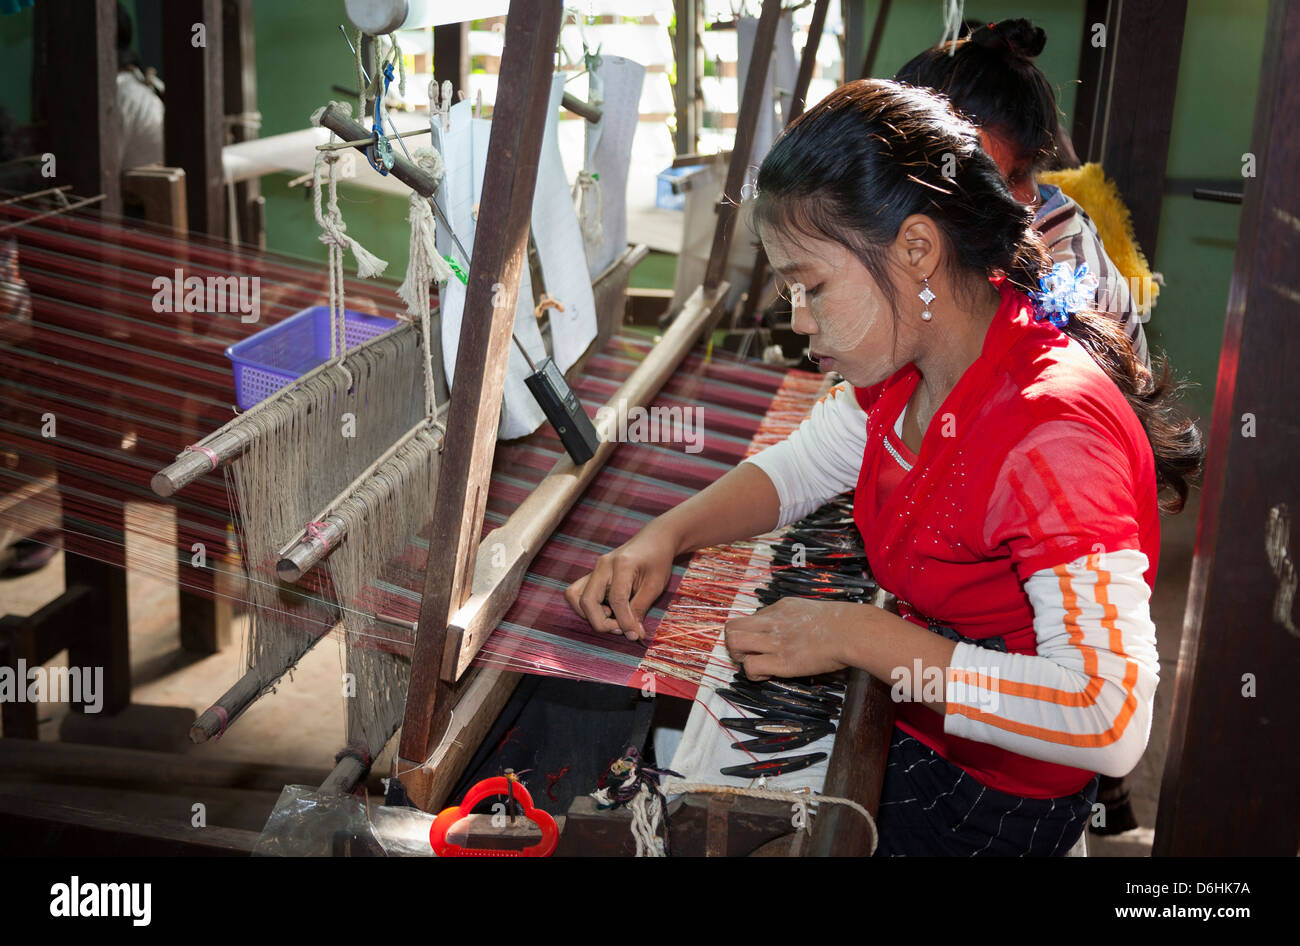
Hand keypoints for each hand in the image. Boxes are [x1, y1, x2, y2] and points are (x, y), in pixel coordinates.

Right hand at [564, 524, 678, 640]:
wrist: (653, 539)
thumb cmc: (658, 560)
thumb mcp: (655, 585)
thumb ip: (640, 609)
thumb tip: (633, 634)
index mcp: (622, 564)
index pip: (616, 600)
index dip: (624, 622)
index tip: (634, 635)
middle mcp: (602, 565)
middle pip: (587, 600)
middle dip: (601, 622)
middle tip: (621, 629)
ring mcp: (595, 569)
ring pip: (574, 596)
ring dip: (589, 614)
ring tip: (611, 618)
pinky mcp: (593, 574)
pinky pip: (578, 593)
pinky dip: (588, 607)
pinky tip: (607, 610)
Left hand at [724, 597, 852, 679]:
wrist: (850, 631)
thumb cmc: (841, 623)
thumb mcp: (811, 609)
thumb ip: (794, 617)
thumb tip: (792, 629)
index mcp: (779, 608)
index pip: (749, 618)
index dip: (750, 633)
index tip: (762, 643)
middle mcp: (771, 622)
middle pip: (731, 628)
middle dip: (734, 644)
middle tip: (750, 654)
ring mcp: (774, 641)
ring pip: (734, 644)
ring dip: (740, 657)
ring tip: (756, 663)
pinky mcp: (781, 661)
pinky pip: (750, 666)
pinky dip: (754, 673)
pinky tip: (767, 674)